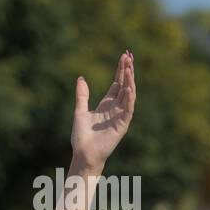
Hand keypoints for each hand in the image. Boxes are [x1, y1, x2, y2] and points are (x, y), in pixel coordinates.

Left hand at [70, 51, 135, 172]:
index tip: (124, 55)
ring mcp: (120, 116)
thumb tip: (81, 78)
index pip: (117, 83)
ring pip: (128, 95)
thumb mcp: (79, 111)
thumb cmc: (81, 136)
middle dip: (127, 71)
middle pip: (124, 85)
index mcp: (107, 104)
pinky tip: (130, 89)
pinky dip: (129, 99)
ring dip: (130, 81)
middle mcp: (116, 108)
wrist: (83, 154)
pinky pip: (128, 110)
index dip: (120, 70)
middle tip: (129, 56)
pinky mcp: (122, 125)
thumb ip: (82, 95)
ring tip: (130, 67)